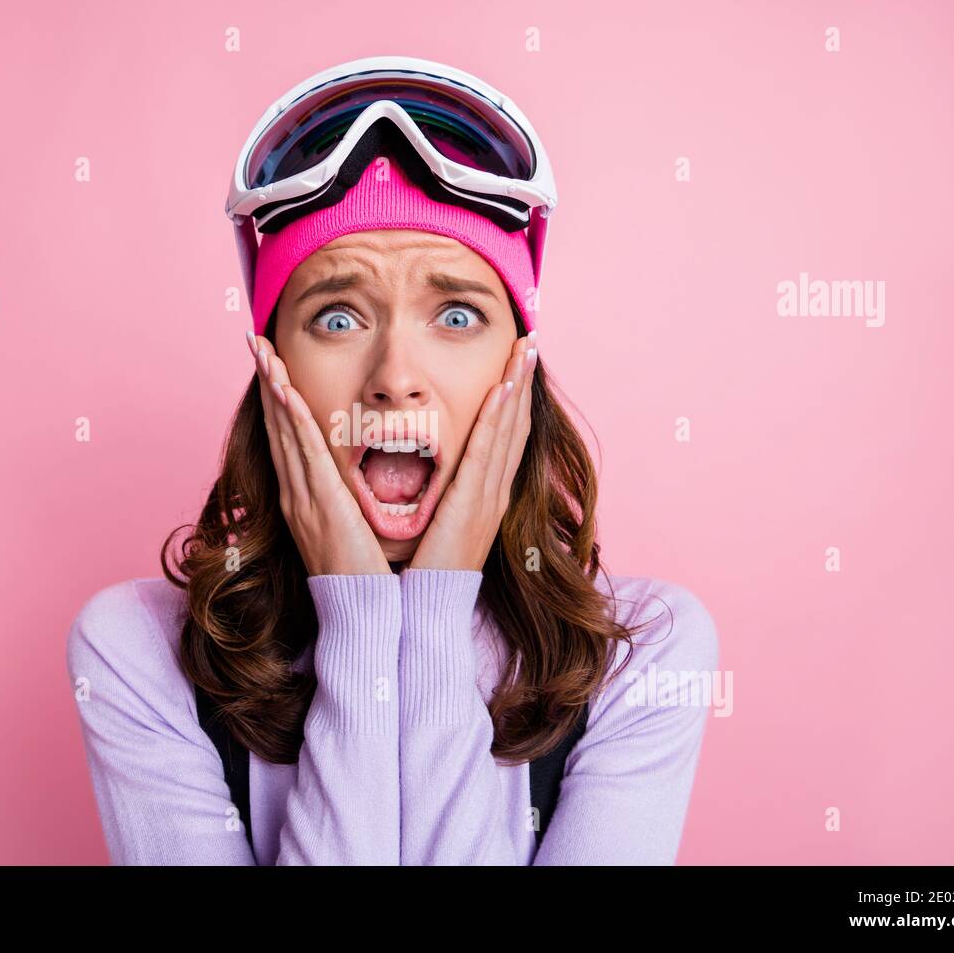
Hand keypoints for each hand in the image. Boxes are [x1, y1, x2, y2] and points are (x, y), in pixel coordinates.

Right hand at [248, 330, 390, 576]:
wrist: (361, 615)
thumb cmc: (363, 576)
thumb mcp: (351, 527)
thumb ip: (346, 500)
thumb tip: (354, 478)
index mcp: (306, 497)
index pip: (288, 436)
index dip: (278, 397)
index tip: (272, 362)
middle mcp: (296, 493)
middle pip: (277, 426)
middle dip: (267, 381)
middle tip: (256, 340)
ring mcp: (302, 499)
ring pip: (284, 432)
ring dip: (274, 389)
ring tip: (263, 352)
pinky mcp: (319, 506)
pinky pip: (302, 454)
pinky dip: (292, 421)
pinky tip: (286, 393)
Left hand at [409, 331, 537, 571]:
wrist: (425, 612)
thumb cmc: (423, 572)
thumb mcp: (438, 524)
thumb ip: (442, 495)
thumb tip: (434, 472)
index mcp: (485, 496)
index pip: (505, 434)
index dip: (514, 396)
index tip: (516, 361)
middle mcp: (494, 492)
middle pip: (514, 424)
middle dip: (522, 380)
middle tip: (529, 340)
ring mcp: (488, 498)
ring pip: (507, 430)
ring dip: (516, 386)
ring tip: (524, 349)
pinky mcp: (472, 506)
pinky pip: (486, 452)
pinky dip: (497, 419)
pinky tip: (503, 389)